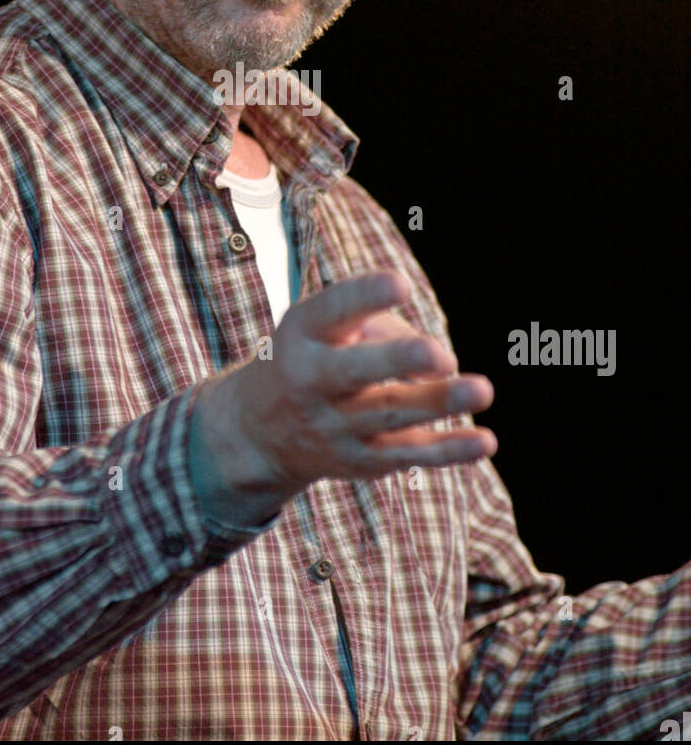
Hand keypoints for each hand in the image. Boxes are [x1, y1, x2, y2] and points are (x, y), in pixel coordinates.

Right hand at [189, 270, 495, 527]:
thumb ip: (380, 327)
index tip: (402, 284)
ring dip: (438, 403)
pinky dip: (449, 449)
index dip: (365, 296)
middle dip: (398, 361)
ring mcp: (335, 426)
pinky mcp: (361, 460)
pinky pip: (410, 454)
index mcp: (303, 334)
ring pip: (391, 416)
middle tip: (440, 354)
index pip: (332, 311)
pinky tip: (484, 440)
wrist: (261, 432)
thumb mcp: (325, 326)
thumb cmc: (312, 355)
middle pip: (356, 372)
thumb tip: (441, 366)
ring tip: (482, 389)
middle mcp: (312, 381)